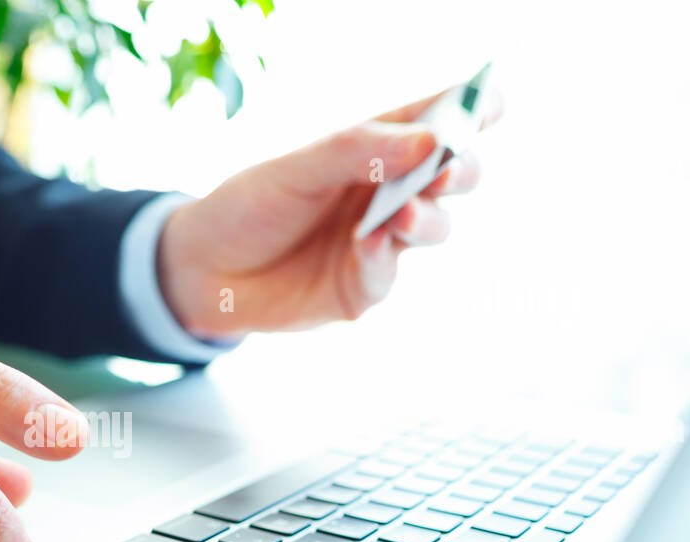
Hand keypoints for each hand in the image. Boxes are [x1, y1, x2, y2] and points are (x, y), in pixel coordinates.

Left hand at [157, 87, 502, 337]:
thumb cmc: (250, 205)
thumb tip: (430, 141)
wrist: (203, 270)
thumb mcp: (298, 168)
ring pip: (435, 226)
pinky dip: (382, 257)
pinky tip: (367, 244)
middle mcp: (389, 191)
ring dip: (427, 217)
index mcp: (378, 147)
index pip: (440, 120)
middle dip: (460, 169)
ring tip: (403, 210)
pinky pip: (388, 272)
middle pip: (455, 176)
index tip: (486, 106)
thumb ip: (359, 151)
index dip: (473, 110)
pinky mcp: (362, 286)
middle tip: (447, 167)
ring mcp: (381, 241)